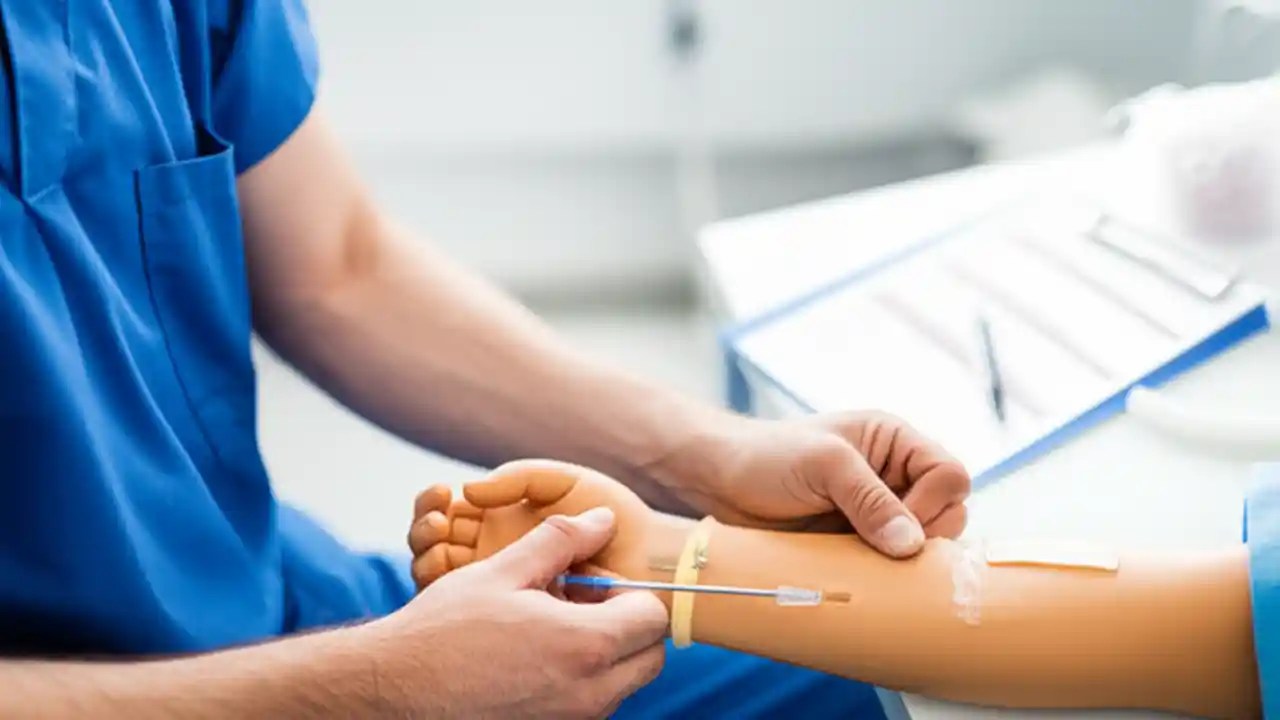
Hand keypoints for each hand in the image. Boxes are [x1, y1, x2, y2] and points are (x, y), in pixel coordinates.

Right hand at [369, 507, 666, 718]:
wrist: (396, 691)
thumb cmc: (444, 629)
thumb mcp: (504, 571)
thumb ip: (563, 540)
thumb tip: (604, 520)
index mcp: (585, 647)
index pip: (654, 618)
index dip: (628, 592)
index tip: (588, 581)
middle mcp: (589, 694)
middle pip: (649, 657)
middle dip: (627, 626)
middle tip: (576, 604)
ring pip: (621, 683)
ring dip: (603, 653)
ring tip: (547, 628)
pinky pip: (589, 704)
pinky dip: (578, 679)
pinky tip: (532, 658)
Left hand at [655, 411, 970, 557]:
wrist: (716, 482)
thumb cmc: (766, 456)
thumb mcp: (823, 464)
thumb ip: (870, 500)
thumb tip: (912, 544)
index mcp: (894, 442)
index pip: (950, 474)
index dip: (933, 501)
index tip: (896, 518)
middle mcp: (893, 476)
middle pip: (949, 513)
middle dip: (924, 533)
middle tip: (880, 544)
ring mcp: (876, 513)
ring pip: (924, 545)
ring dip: (903, 560)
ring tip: (865, 558)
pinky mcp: (857, 544)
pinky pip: (891, 566)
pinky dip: (884, 576)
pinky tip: (862, 576)